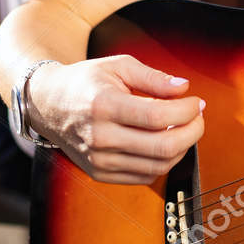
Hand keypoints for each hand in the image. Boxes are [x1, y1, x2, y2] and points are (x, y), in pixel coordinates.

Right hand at [28, 55, 204, 183]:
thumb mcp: (117, 66)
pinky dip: (163, 162)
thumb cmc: (85, 82)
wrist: (46, 104)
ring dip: (182, 149)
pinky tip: (165, 143)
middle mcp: (100, 137)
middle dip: (192, 132)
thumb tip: (184, 88)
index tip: (197, 102)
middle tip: (197, 117)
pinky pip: (144, 177)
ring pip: (158, 166)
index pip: (158, 117)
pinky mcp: (99, 173)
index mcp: (104, 106)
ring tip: (184, 129)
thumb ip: (153, 77)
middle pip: (163, 147)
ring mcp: (99, 160)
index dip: (187, 111)